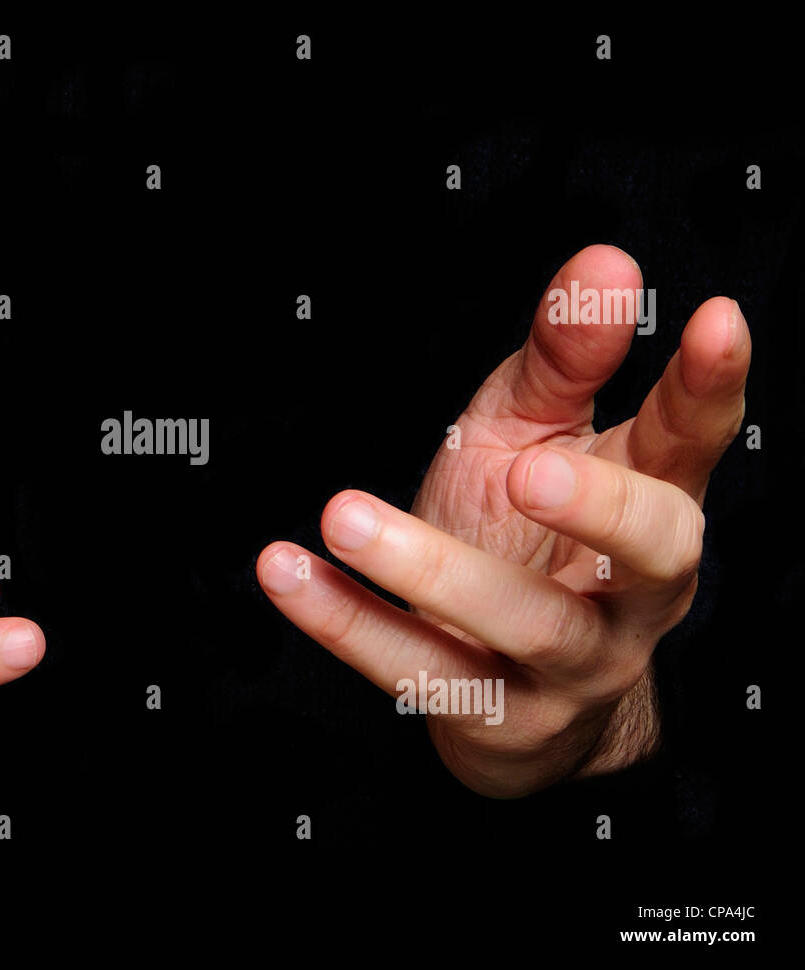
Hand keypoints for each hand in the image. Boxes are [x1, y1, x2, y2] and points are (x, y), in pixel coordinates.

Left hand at [257, 245, 748, 796]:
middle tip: (529, 470)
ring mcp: (572, 663)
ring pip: (522, 622)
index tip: (714, 319)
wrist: (516, 696)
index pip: (691, 441)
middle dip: (598, 508)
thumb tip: (599, 267)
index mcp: (648, 503)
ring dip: (430, 568)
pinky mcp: (499, 716)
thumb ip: (562, 361)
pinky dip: (346, 621)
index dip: (709, 385)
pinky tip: (289, 571)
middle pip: (650, 551)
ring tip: (346, 515)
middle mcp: (630, 591)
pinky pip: (419, 672)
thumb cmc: (524, 542)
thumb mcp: (534, 439)